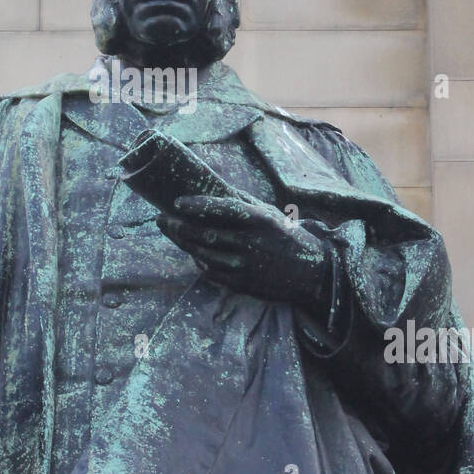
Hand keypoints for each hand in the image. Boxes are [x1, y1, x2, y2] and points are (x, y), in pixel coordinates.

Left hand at [157, 195, 330, 309]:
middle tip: (162, 219)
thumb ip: (243, 203)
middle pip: (204, 233)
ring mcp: (244, 266)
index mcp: (259, 220)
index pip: (221, 209)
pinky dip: (198, 262)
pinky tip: (192, 252)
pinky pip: (210, 272)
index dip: (196, 205)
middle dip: (178, 226)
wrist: (311, 273)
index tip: (176, 203)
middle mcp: (250, 243)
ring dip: (182, 243)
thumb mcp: (270, 215)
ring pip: (202, 254)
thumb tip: (215, 189)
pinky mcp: (241, 284)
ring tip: (171, 232)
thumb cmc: (287, 237)